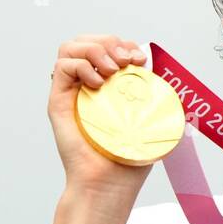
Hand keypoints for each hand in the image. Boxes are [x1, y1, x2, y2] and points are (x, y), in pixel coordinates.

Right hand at [48, 34, 152, 197]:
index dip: (124, 45)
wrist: (108, 183)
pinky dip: (80, 66)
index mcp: (108, 87)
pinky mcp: (59, 101)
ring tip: (111, 71)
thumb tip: (164, 71)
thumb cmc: (128, 159)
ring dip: (94, 49)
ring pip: (72, 47)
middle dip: (110, 42)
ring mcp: (72, 92)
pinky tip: (97, 85)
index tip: (140, 59)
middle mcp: (87, 86)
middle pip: (89, 41)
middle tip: (126, 62)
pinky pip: (62, 66)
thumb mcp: (150, 120)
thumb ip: (155, 94)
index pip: (109, 48)